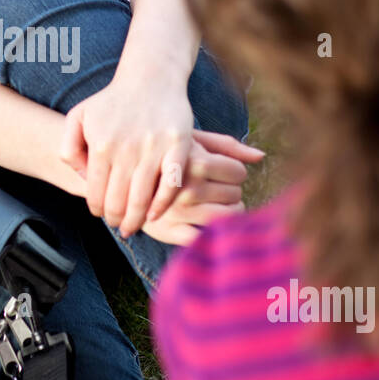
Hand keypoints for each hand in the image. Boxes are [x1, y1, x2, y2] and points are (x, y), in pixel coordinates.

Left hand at [59, 74, 196, 234]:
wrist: (150, 77)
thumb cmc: (112, 101)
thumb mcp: (78, 117)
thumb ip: (68, 147)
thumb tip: (82, 178)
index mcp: (100, 146)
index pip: (96, 194)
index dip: (98, 210)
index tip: (102, 214)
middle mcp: (126, 150)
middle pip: (118, 202)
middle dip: (116, 220)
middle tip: (118, 224)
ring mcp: (154, 149)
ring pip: (143, 199)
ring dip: (136, 220)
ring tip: (133, 225)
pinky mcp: (178, 147)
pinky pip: (171, 186)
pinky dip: (162, 206)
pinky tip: (154, 214)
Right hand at [139, 130, 265, 245]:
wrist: (116, 179)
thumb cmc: (161, 156)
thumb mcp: (188, 141)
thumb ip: (226, 146)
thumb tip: (262, 155)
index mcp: (193, 160)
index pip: (238, 172)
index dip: (235, 173)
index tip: (223, 174)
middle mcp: (187, 186)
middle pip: (236, 194)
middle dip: (231, 192)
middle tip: (217, 190)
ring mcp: (179, 211)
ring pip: (229, 217)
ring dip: (229, 212)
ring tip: (216, 205)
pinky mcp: (169, 231)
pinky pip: (206, 238)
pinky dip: (214, 234)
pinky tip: (207, 224)